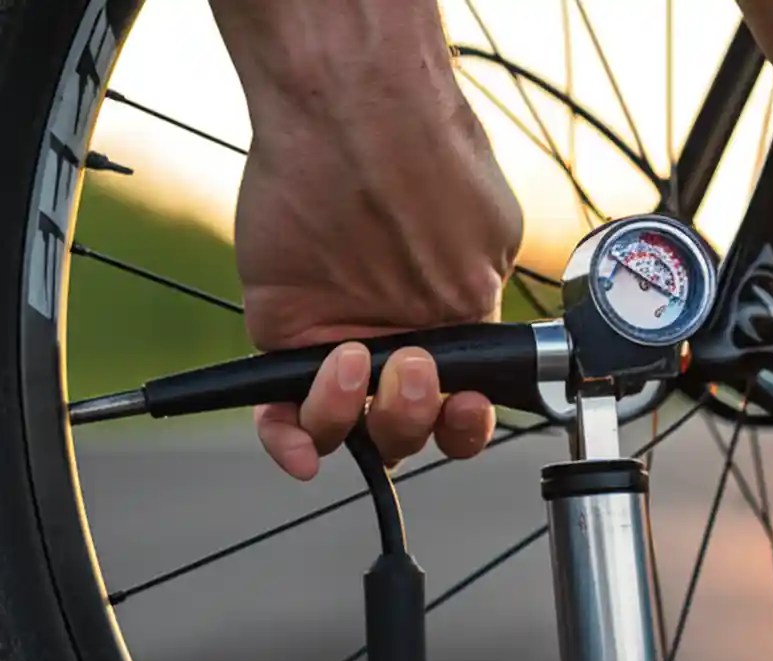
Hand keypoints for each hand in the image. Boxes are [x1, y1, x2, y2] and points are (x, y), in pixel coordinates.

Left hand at [229, 44, 522, 478]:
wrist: (355, 101)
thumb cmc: (423, 147)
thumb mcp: (490, 231)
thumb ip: (481, 296)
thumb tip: (477, 329)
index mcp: (452, 317)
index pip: (459, 401)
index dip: (461, 421)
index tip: (464, 406)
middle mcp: (395, 332)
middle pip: (403, 425)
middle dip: (411, 416)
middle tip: (410, 367)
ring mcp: (338, 332)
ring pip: (343, 425)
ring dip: (353, 416)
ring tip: (355, 361)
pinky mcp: (282, 324)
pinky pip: (282, 409)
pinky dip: (290, 440)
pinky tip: (300, 447)